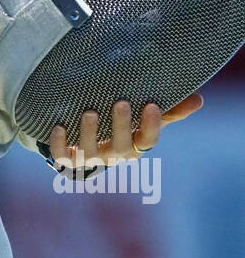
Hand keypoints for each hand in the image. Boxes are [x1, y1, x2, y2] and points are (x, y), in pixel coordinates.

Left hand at [49, 93, 203, 175]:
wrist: (84, 140)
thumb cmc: (119, 124)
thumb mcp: (142, 116)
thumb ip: (169, 109)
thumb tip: (199, 99)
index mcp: (134, 145)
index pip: (147, 141)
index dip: (151, 126)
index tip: (152, 105)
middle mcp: (114, 155)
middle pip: (121, 148)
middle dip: (121, 126)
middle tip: (121, 102)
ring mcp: (91, 158)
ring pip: (91, 153)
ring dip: (90, 133)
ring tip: (89, 112)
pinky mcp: (68, 158)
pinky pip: (63, 157)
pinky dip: (58, 144)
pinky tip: (58, 126)